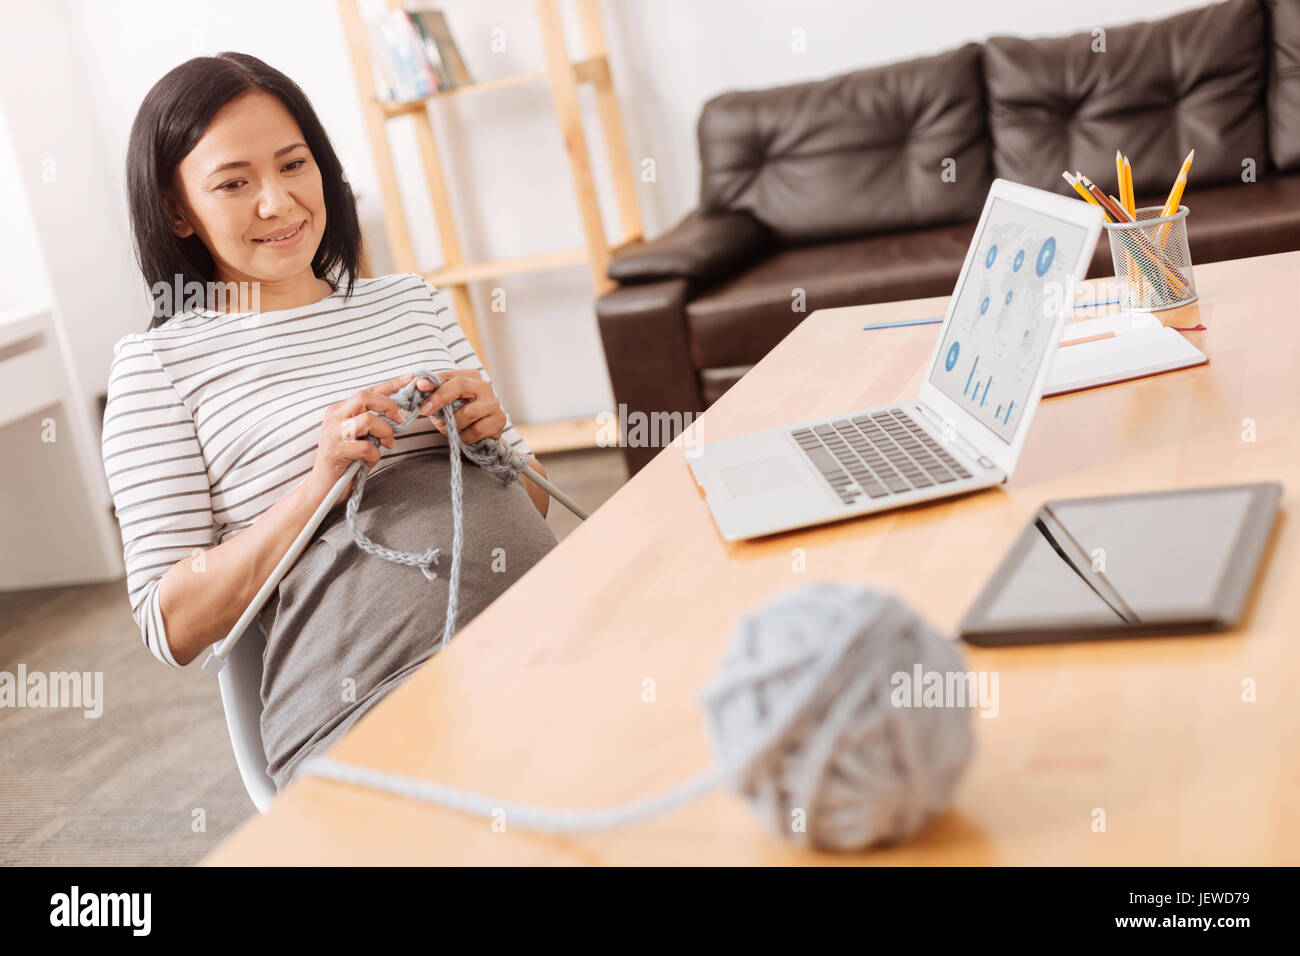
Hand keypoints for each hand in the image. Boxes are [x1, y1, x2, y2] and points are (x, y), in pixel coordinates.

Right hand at [305, 373, 411, 501]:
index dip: (390, 384)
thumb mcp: (360, 437)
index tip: (409, 379)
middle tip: (401, 419)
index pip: (368, 391)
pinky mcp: (336, 450)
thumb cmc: (346, 461)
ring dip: (385, 432)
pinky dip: (375, 455)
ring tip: (387, 444)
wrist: (323, 487)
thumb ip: (373, 422)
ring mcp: (333, 433)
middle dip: (389, 406)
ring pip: (368, 420)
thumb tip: (399, 413)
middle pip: (365, 397)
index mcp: (340, 410)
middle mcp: (334, 416)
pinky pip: (366, 446)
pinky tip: (370, 461)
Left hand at [417, 370, 506, 443]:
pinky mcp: (499, 420)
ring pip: (468, 412)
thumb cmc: (459, 413)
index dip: (433, 382)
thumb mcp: (444, 401)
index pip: (449, 375)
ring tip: (449, 428)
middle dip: (440, 398)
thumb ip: (431, 392)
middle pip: (460, 385)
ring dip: (453, 423)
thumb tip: (412, 383)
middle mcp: (484, 386)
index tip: (419, 387)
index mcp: (470, 376)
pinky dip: (465, 436)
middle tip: (425, 411)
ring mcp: (493, 403)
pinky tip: (463, 435)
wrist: (481, 432)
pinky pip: (476, 430)